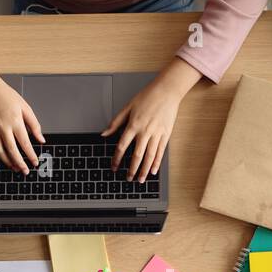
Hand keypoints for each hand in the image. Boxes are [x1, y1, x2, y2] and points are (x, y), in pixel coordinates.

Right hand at [0, 57, 43, 174]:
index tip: (35, 162)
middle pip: (12, 151)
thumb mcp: (25, 107)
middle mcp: (3, 128)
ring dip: (7, 162)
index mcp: (15, 122)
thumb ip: (34, 124)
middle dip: (20, 163)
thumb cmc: (7, 97)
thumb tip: (41, 139)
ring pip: (0, 152)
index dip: (31, 155)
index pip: (25, 144)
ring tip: (15, 168)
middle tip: (26, 171)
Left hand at [103, 58, 199, 181]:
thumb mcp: (128, 107)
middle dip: (131, 169)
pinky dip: (157, 163)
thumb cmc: (147, 97)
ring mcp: (156, 134)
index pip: (122, 146)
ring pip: (149, 157)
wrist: (167, 91)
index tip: (113, 167)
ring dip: (144, 170)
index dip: (116, 158)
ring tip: (140, 180)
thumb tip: (104, 133)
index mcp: (133, 125)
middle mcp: (145, 131)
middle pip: (137, 155)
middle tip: (128, 179)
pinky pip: (160, 152)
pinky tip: (153, 171)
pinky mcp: (166, 135)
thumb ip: (115, 122)